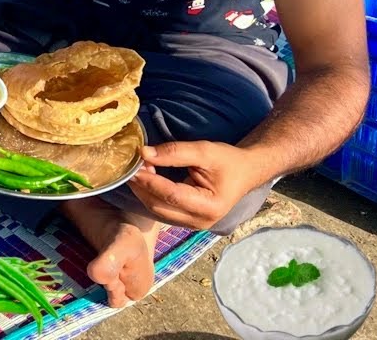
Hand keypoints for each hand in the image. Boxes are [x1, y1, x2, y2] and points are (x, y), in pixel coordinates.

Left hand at [127, 141, 265, 229]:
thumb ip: (175, 152)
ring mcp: (193, 225)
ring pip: (158, 210)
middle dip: (142, 186)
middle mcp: (201, 222)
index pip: (171, 194)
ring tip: (137, 170)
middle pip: (160, 206)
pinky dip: (151, 195)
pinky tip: (146, 179)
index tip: (134, 166)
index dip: (150, 180)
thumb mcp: (204, 151)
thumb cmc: (228, 161)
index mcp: (209, 207)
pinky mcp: (187, 221)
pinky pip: (162, 210)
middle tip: (131, 166)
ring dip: (144, 191)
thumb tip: (144, 153)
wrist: (246, 172)